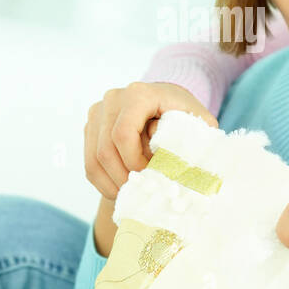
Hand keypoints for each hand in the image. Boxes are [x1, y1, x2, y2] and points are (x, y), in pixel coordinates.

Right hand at [83, 81, 218, 198]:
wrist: (166, 102)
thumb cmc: (184, 114)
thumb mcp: (198, 122)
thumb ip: (195, 140)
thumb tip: (182, 169)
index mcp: (138, 94)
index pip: (123, 134)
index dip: (134, 162)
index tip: (152, 176)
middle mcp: (113, 99)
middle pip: (106, 149)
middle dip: (124, 177)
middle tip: (142, 191)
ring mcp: (98, 113)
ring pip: (94, 159)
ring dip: (113, 183)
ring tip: (133, 194)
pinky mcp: (91, 128)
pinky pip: (90, 163)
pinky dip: (104, 183)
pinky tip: (122, 191)